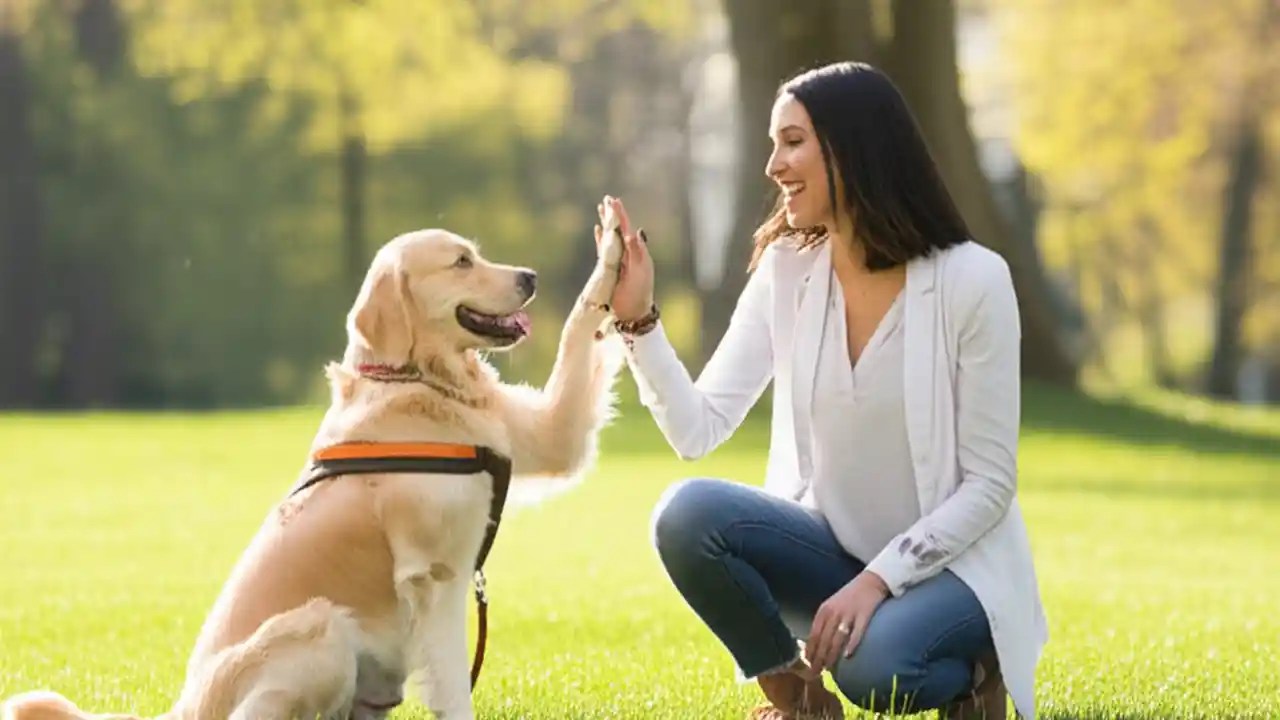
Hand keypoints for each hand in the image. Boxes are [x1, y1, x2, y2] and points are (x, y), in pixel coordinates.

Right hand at [593, 195, 653, 321]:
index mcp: (635, 252)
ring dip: (606, 223)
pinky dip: (600, 239)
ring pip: (610, 236)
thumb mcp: (639, 271)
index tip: (614, 201)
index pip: (626, 228)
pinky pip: (603, 249)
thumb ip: (636, 252)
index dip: (620, 215)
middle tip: (606, 199)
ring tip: (600, 210)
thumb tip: (633, 232)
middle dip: (613, 215)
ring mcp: (619, 260)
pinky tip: (597, 231)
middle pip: (618, 229)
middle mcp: (627, 253)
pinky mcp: (610, 268)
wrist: (633, 311)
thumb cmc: (639, 293)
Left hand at [805, 571, 889, 670]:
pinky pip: (857, 632)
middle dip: (818, 657)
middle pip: (824, 639)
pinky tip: (848, 656)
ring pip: (837, 638)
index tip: (807, 664)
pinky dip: (852, 644)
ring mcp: (849, 614)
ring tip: (828, 668)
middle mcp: (834, 612)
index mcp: (824, 610)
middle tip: (815, 672)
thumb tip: (815, 645)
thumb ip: (824, 623)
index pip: (814, 634)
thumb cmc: (849, 597)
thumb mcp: (831, 606)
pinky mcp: (864, 615)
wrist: (870, 582)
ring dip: (832, 655)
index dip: (810, 650)